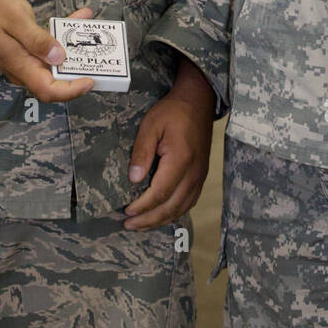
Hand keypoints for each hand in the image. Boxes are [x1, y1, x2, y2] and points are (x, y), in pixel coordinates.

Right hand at [0, 0, 94, 102]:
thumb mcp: (16, 19)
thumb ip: (37, 39)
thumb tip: (59, 57)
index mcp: (20, 66)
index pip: (48, 90)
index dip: (71, 91)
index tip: (90, 80)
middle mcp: (24, 68)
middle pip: (55, 80)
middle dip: (79, 69)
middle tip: (100, 53)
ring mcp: (25, 60)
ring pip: (55, 63)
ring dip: (74, 48)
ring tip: (90, 26)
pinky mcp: (27, 51)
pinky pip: (49, 50)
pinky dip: (63, 36)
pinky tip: (77, 17)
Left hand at [123, 59, 214, 229]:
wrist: (198, 101)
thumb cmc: (172, 111)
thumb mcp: (151, 125)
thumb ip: (142, 152)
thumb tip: (133, 179)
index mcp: (181, 160)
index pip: (160, 193)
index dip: (143, 206)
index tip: (126, 213)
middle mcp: (194, 172)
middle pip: (172, 206)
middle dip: (149, 219)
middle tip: (129, 225)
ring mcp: (200, 176)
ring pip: (182, 207)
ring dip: (161, 220)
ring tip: (142, 225)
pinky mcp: (201, 175)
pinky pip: (189, 201)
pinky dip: (175, 212)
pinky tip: (162, 214)